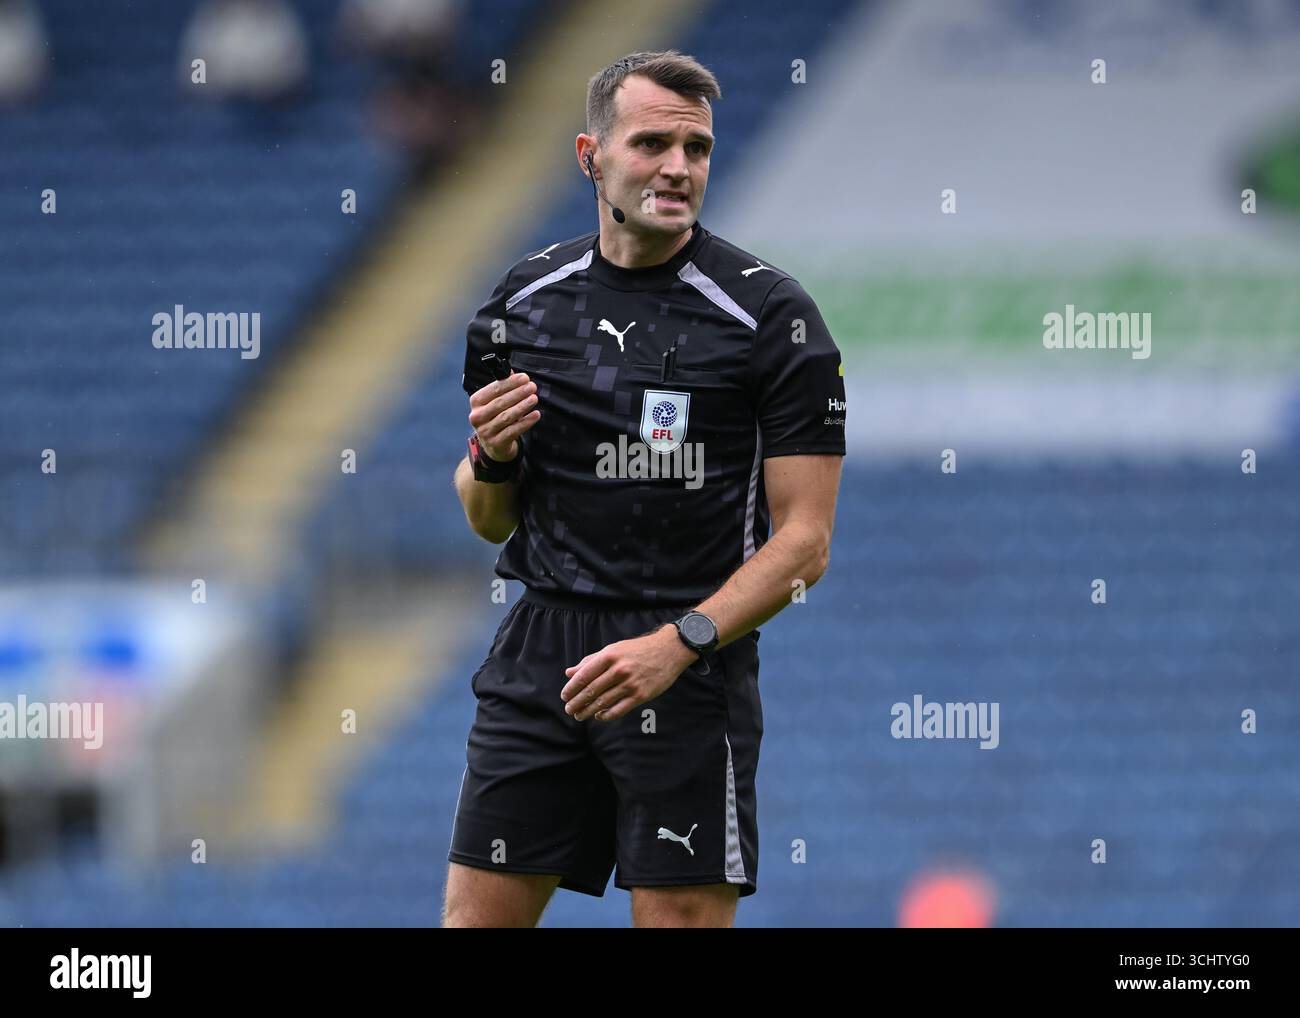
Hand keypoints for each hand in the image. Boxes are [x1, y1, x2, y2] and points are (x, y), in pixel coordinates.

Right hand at [468, 371, 539, 461]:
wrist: (493, 445)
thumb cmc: (495, 418)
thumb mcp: (494, 402)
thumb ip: (503, 387)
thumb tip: (512, 372)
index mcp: (476, 402)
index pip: (493, 389)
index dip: (510, 383)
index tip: (524, 378)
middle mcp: (477, 416)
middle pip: (500, 402)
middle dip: (518, 393)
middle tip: (532, 387)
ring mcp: (486, 431)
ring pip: (506, 416)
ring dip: (522, 406)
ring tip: (534, 399)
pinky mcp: (496, 443)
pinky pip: (513, 430)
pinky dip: (526, 422)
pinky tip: (535, 415)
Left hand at [561, 624, 699, 721]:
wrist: (669, 650)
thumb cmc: (638, 649)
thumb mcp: (614, 649)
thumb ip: (591, 661)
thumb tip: (569, 673)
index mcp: (610, 656)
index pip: (584, 675)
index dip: (572, 688)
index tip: (564, 696)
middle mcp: (619, 670)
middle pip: (591, 691)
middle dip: (577, 703)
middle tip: (569, 710)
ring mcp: (631, 684)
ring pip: (603, 702)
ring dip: (588, 711)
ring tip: (579, 716)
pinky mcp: (641, 695)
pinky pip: (619, 710)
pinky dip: (606, 715)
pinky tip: (599, 716)